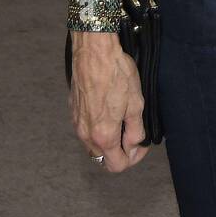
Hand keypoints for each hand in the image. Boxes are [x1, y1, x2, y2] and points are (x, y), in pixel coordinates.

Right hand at [68, 31, 150, 171]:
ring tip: (123, 121)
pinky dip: (98, 129)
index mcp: (103, 134)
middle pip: (103, 157)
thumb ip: (135, 130)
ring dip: (109, 140)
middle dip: (121, 152)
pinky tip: (109, 111)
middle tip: (134, 135)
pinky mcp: (73, 111)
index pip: (117, 165)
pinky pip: (86, 130)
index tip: (142, 145)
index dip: (134, 158)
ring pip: (93, 145)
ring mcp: (77, 123)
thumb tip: (134, 145)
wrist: (94, 52)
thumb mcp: (136, 103)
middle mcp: (86, 133)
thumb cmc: (116, 73)